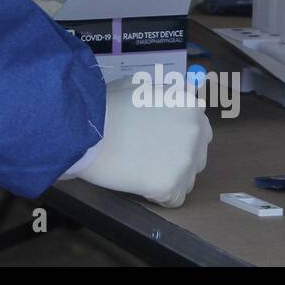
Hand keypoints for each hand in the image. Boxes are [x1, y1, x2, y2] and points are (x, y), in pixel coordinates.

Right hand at [75, 76, 211, 207]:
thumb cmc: (107, 104)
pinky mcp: (171, 185)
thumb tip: (171, 102)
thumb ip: (164, 95)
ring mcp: (186, 160)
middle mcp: (196, 131)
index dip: (177, 137)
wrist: (85, 128)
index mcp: (190, 106)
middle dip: (177, 158)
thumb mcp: (140, 85)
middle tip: (148, 156)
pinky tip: (139, 182)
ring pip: (187, 179)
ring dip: (169, 177)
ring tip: (140, 169)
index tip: (159, 141)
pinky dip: (159, 195)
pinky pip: (173, 198)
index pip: (199, 130)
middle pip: (197, 156)